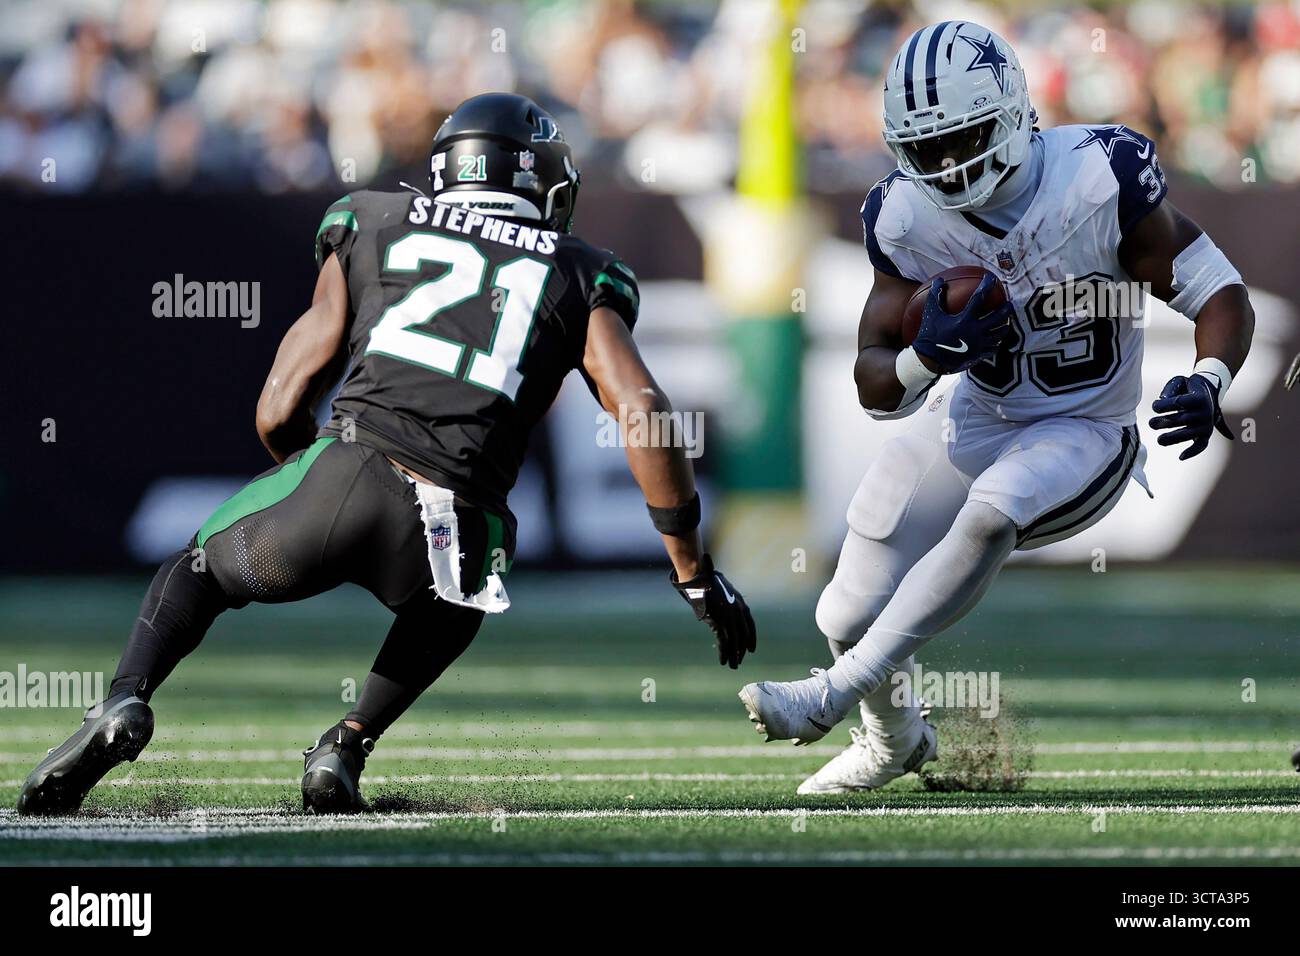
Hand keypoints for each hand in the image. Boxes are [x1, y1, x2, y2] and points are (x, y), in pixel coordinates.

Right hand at [671, 554, 756, 668]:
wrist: (701, 580)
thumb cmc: (708, 584)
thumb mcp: (724, 592)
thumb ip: (728, 603)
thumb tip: (724, 611)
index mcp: (742, 605)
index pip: (750, 626)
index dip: (751, 639)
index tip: (751, 650)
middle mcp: (738, 613)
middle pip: (743, 636)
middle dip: (742, 650)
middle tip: (739, 661)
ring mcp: (729, 618)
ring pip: (735, 642)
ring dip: (734, 656)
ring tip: (733, 666)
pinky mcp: (719, 623)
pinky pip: (724, 642)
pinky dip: (724, 653)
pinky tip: (723, 661)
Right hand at [912, 273, 1013, 374]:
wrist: (929, 360)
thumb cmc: (929, 335)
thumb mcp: (931, 314)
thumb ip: (935, 296)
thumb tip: (938, 280)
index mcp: (964, 320)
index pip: (979, 298)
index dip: (987, 285)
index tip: (992, 278)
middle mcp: (975, 331)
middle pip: (997, 318)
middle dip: (1005, 309)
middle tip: (1008, 304)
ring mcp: (978, 345)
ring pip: (998, 334)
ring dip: (1003, 327)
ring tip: (1006, 323)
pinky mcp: (977, 355)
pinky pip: (992, 348)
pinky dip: (996, 343)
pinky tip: (996, 341)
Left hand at [1149, 373, 1233, 459]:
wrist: (1207, 392)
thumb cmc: (1187, 388)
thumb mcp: (1179, 381)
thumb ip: (1170, 389)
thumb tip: (1162, 400)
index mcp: (1199, 397)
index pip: (1181, 402)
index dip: (1165, 405)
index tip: (1154, 407)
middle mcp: (1206, 411)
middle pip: (1183, 419)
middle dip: (1165, 422)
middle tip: (1151, 424)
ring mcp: (1206, 424)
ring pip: (1190, 434)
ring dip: (1174, 438)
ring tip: (1159, 440)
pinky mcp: (1206, 434)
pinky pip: (1201, 445)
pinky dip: (1192, 452)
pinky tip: (1180, 457)